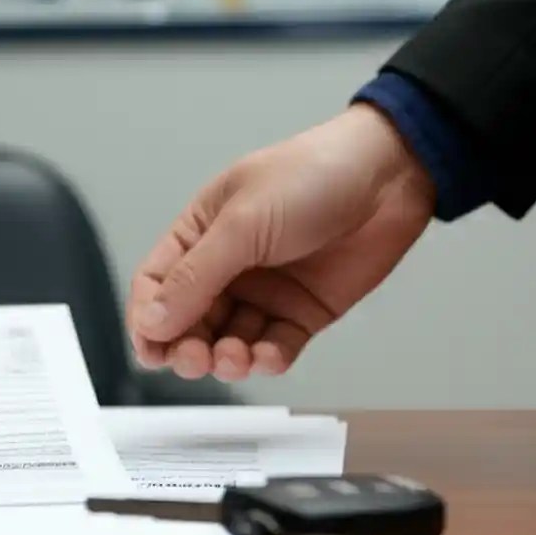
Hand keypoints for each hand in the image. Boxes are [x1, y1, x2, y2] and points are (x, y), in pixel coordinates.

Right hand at [127, 104, 435, 381]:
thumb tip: (151, 321)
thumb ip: (195, 277)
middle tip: (195, 359)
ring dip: (227, 357)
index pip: (156, 284)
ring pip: (229, 340)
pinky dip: (267, 358)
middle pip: (188, 321)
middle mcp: (227, 266)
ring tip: (235, 357)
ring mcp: (265, 290)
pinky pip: (274, 346)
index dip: (147, 319)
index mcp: (200, 233)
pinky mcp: (302, 310)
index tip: (150, 349)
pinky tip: (268, 355)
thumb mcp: (241, 224)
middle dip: (187, 346)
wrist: (388, 175)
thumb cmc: (311, 176)